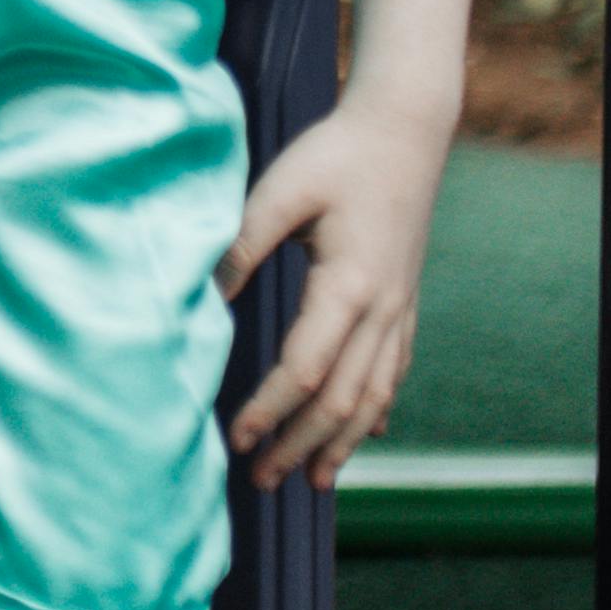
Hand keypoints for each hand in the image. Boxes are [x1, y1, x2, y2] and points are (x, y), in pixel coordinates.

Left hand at [220, 92, 446, 485]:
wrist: (405, 129)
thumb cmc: (338, 153)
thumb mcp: (282, 188)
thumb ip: (242, 242)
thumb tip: (205, 297)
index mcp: (350, 285)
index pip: (306, 370)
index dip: (269, 409)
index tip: (236, 438)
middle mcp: (383, 308)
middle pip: (342, 399)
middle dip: (301, 444)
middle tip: (263, 480)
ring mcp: (401, 307)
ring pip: (375, 394)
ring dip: (344, 441)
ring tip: (314, 480)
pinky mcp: (405, 299)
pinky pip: (394, 369)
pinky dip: (377, 408)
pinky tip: (368, 431)